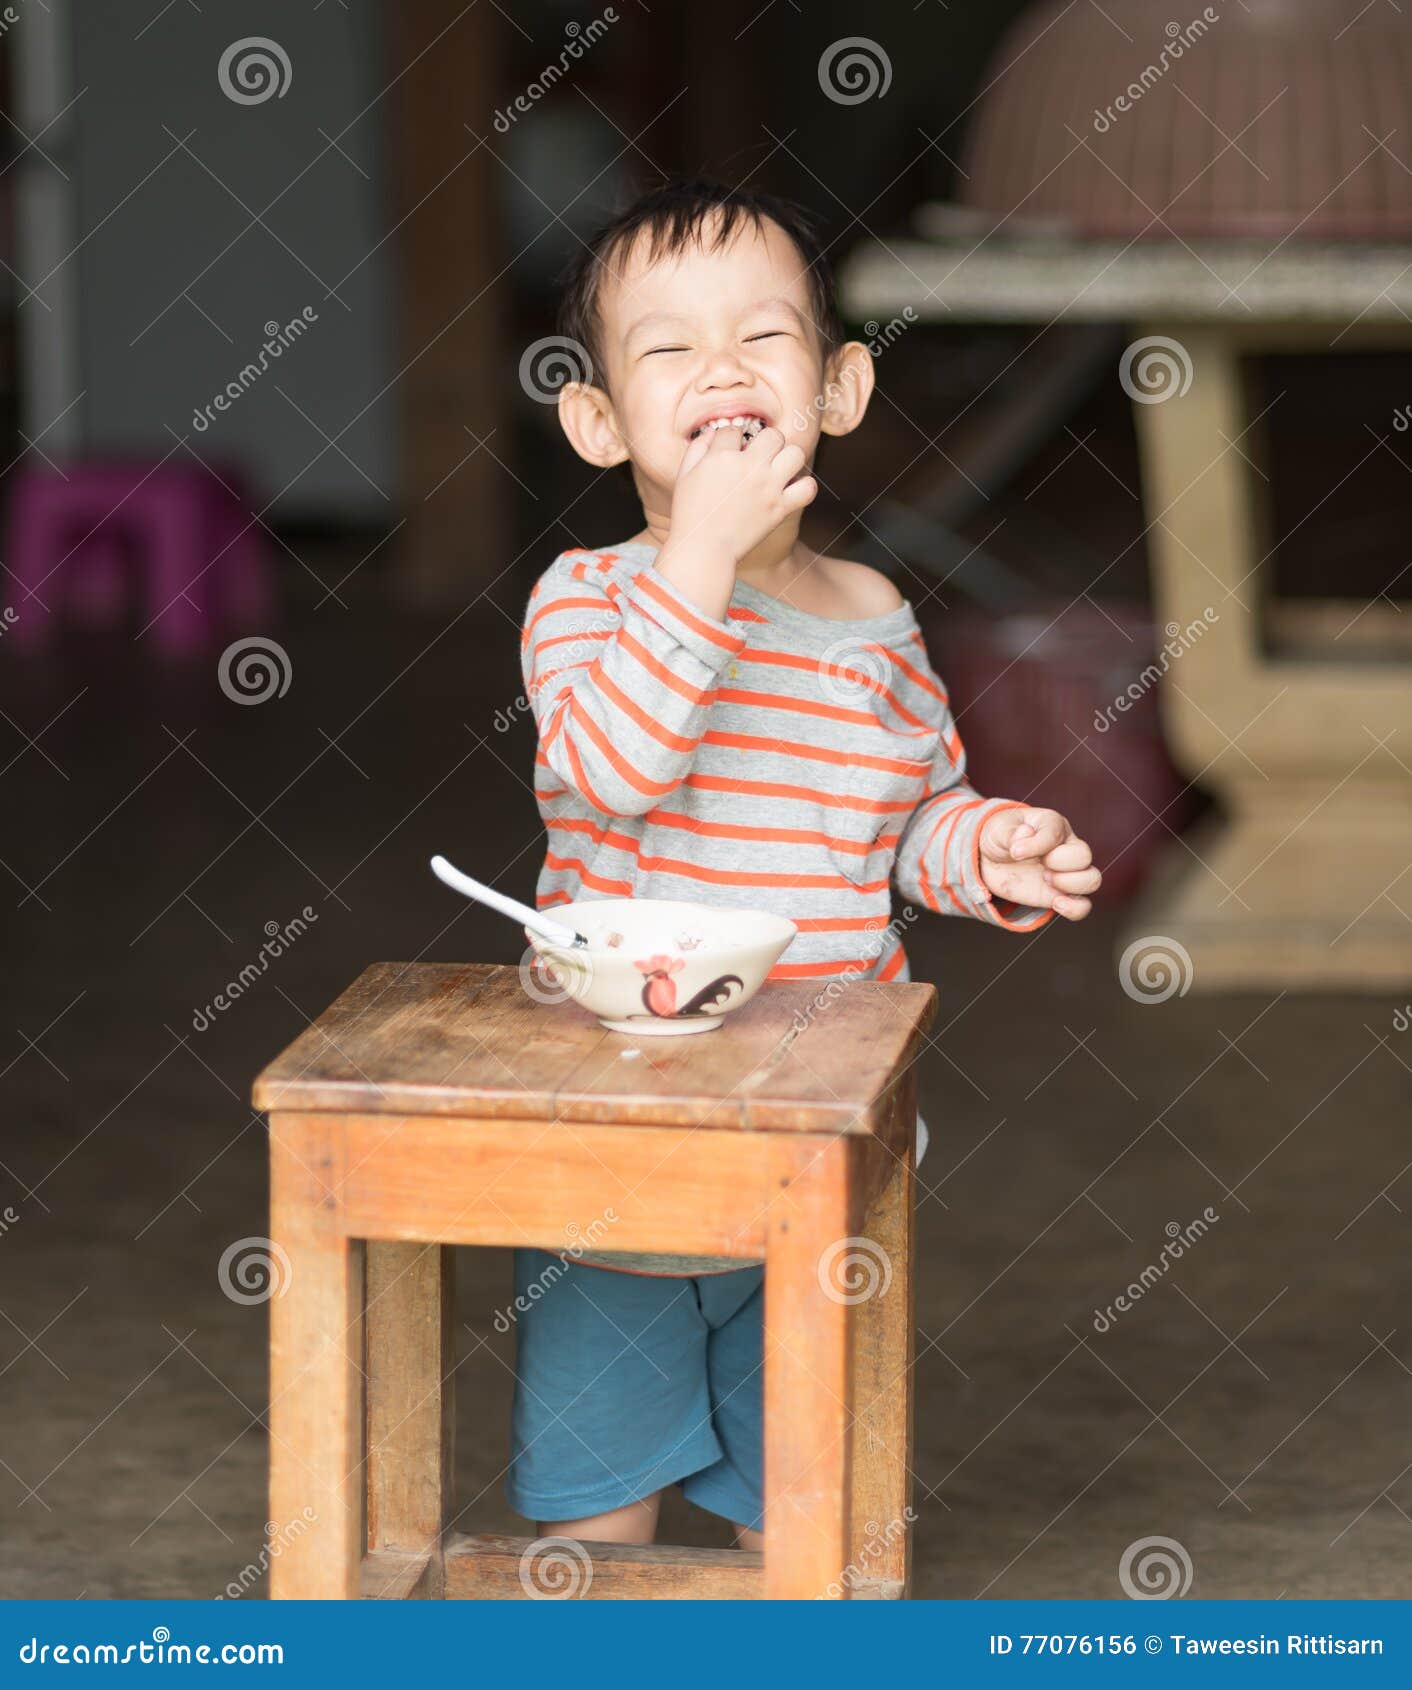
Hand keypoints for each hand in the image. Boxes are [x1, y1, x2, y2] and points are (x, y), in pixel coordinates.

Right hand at [664, 424, 816, 566]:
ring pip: (796, 453)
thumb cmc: (690, 513)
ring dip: (788, 458)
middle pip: (773, 435)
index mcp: (722, 456)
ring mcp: (768, 487)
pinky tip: (790, 489)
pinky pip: (808, 488)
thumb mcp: (684, 474)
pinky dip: (804, 486)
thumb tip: (714, 433)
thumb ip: (698, 447)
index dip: (730, 440)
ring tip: (778, 469)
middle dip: (765, 442)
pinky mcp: (780, 508)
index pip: (734, 430)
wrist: (704, 549)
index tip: (727, 454)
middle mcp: (749, 467)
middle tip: (758, 458)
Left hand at [978, 806, 1100, 920]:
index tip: (1014, 852)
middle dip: (1059, 862)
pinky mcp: (1060, 894)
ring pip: (1092, 880)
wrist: (990, 860)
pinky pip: (1083, 906)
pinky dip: (1074, 908)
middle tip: (1039, 865)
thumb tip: (1026, 833)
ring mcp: (1066, 872)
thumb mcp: (997, 830)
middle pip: (1083, 855)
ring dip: (1070, 884)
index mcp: (1052, 824)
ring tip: (1046, 880)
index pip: (1056, 833)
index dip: (1036, 845)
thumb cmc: (1000, 837)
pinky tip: (1056, 904)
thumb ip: (1009, 832)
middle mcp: (1066, 846)